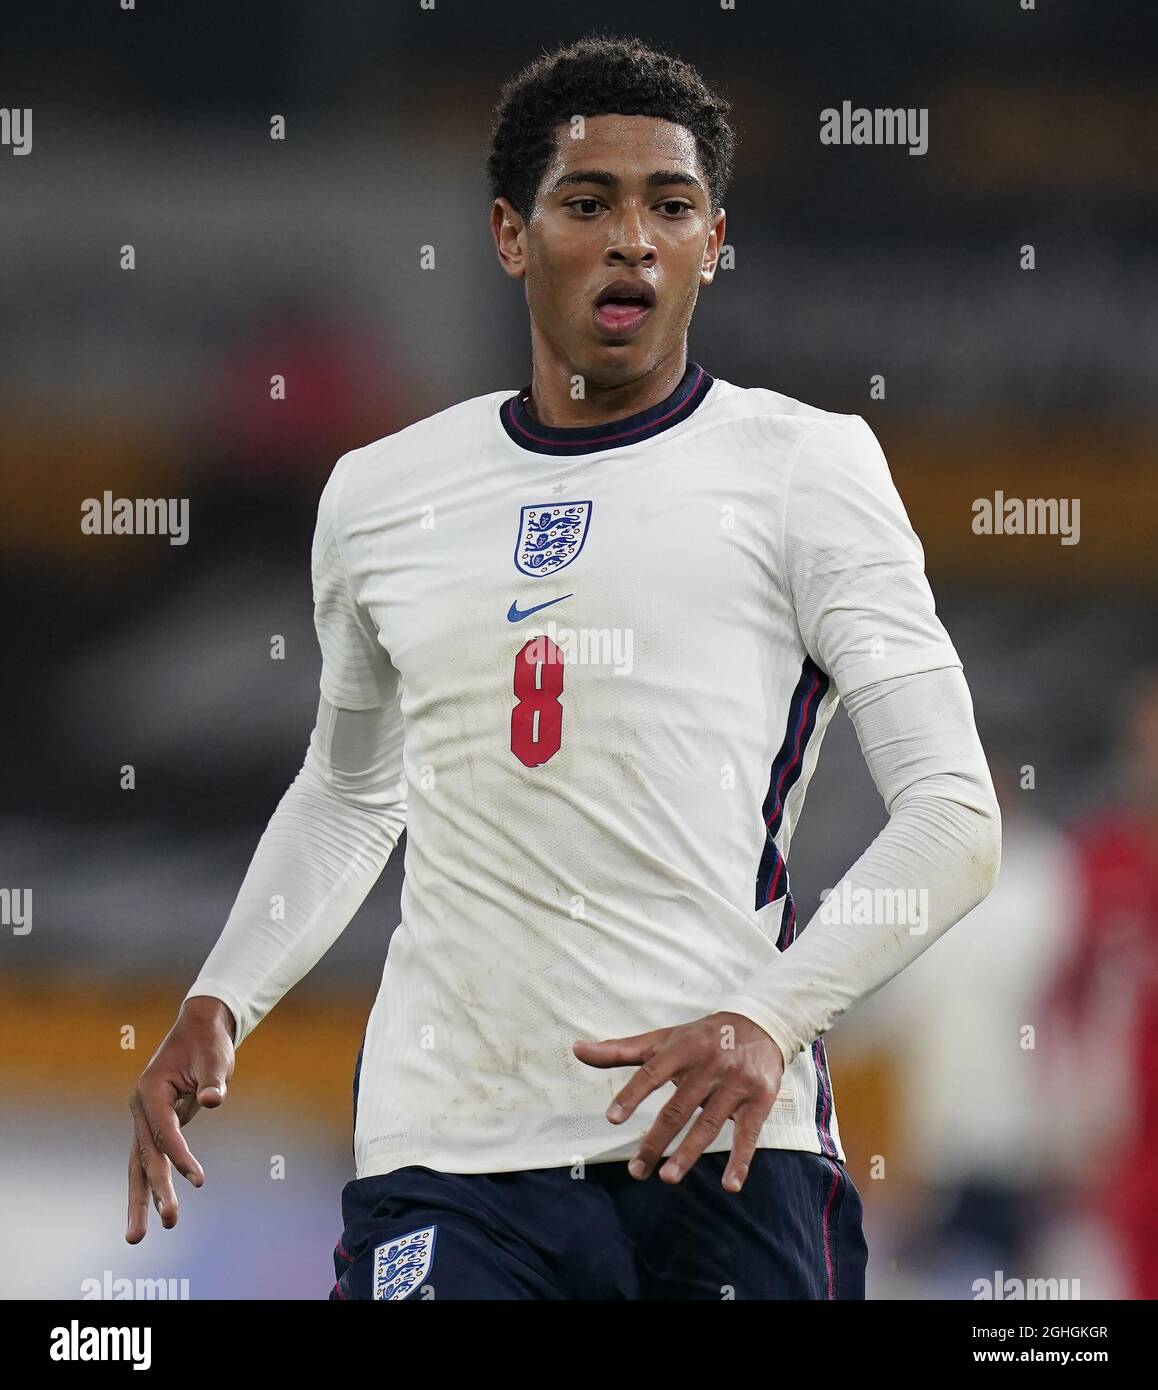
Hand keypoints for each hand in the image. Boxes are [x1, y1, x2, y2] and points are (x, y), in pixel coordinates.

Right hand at [125, 996, 235, 1242]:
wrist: (199, 1029)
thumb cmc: (209, 1043)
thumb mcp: (216, 1057)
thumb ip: (213, 1080)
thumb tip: (212, 1100)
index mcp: (150, 1091)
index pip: (164, 1132)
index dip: (181, 1157)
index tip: (200, 1179)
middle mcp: (140, 1108)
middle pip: (144, 1157)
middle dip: (153, 1192)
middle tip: (167, 1222)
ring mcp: (144, 1119)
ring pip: (140, 1165)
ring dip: (142, 1199)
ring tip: (138, 1237)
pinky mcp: (154, 1127)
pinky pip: (151, 1160)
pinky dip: (152, 1184)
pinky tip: (156, 1208)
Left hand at [573, 1012, 784, 1192]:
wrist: (760, 1025)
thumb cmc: (700, 1037)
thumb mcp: (663, 1039)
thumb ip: (620, 1050)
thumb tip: (576, 1050)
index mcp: (681, 1049)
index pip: (651, 1073)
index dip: (632, 1095)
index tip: (612, 1118)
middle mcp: (708, 1066)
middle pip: (678, 1108)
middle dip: (656, 1141)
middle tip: (637, 1170)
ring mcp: (734, 1084)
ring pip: (707, 1124)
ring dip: (688, 1153)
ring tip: (667, 1177)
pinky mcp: (758, 1100)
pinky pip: (748, 1134)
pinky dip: (740, 1160)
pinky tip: (730, 1185)